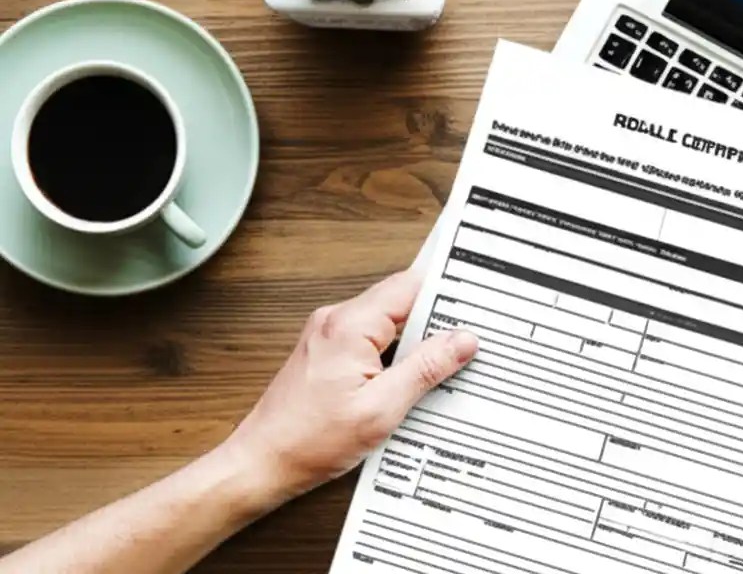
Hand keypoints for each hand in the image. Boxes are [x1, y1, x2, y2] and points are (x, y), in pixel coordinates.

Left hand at [217, 270, 478, 503]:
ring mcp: (328, 334)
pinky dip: (394, 352)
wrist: (261, 462)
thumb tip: (462, 341)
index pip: (410, 287)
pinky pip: (370, 338)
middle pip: (400, 301)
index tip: (474, 305)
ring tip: (438, 365)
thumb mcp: (382, 408)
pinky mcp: (326, 351)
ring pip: (386, 321)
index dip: (446, 293)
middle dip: (434, 320)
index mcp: (350, 326)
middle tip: (465, 342)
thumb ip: (426, 368)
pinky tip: (407, 377)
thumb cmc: (309, 441)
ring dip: (414, 339)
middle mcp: (335, 321)